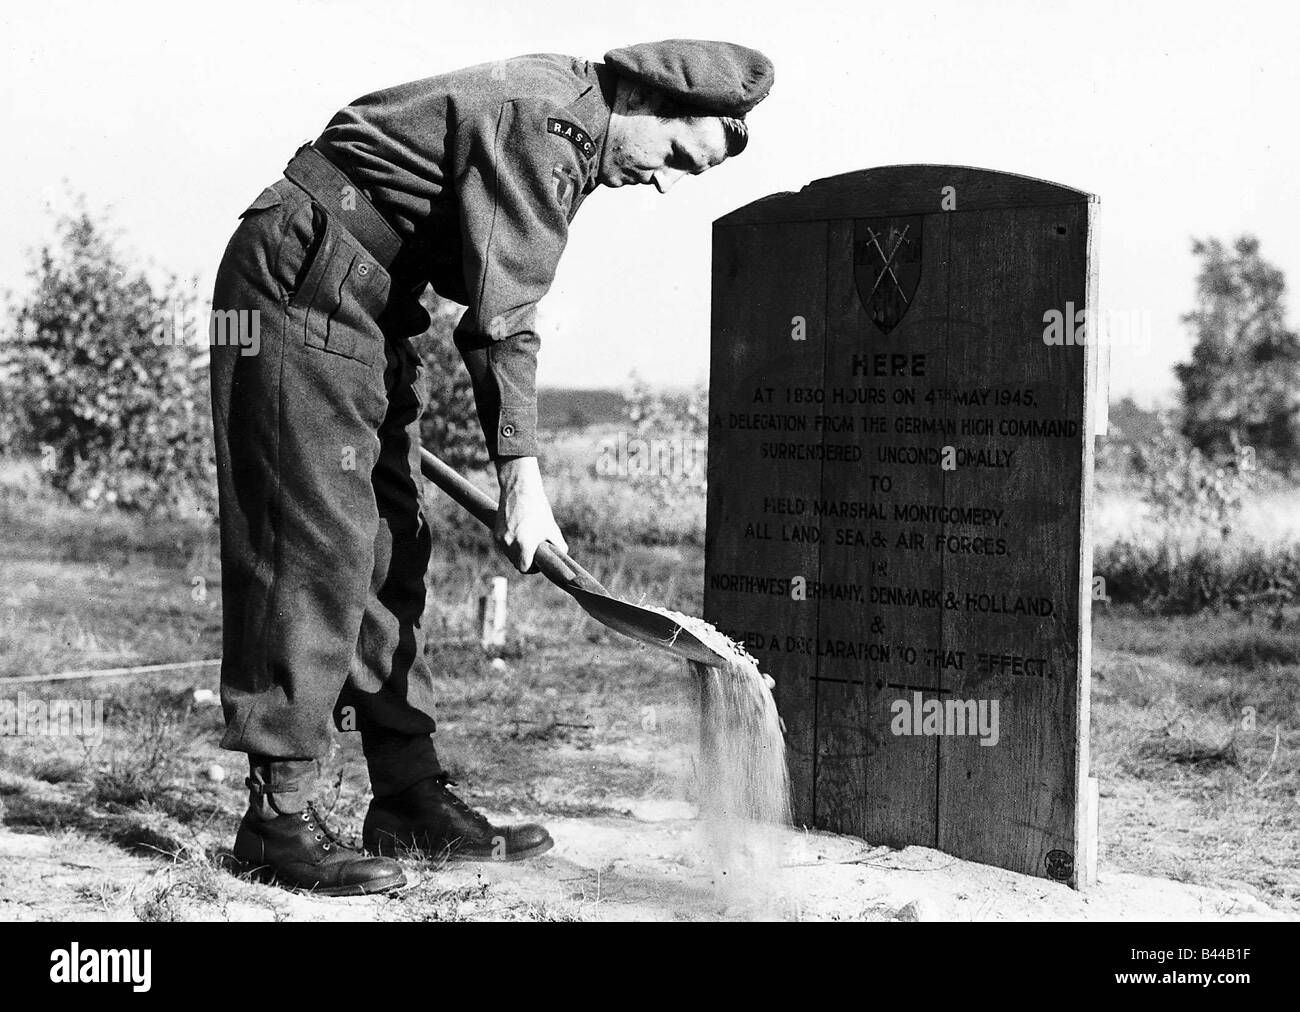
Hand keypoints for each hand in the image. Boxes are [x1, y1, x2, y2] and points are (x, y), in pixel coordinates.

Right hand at [494, 456, 567, 572]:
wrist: (519, 489)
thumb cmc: (538, 508)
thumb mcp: (552, 528)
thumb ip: (558, 546)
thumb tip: (560, 557)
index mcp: (523, 545)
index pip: (524, 568)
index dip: (532, 568)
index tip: (538, 563)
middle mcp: (509, 543)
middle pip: (516, 562)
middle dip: (525, 560)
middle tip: (534, 551)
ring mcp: (500, 538)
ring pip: (509, 554)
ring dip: (517, 552)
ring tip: (527, 539)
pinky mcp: (495, 532)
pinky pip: (504, 545)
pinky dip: (511, 543)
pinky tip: (519, 532)